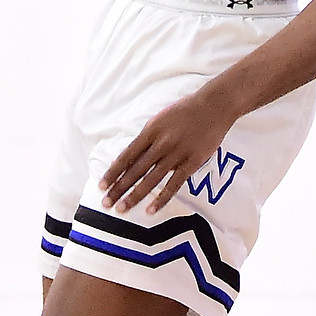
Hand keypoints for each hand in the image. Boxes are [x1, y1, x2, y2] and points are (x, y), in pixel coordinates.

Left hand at [100, 87, 238, 214]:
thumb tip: (123, 159)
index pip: (126, 156)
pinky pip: (174, 184)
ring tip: (122, 209)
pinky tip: (150, 209)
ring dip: (135, 196)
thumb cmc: (184, 111)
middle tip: (106, 203)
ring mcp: (177, 153)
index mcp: (151, 130)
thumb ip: (143, 139)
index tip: (101, 185)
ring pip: (151, 179)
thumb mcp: (159, 119)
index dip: (113, 172)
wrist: (214, 106)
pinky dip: (161, 198)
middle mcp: (161, 143)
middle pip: (136, 170)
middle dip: (119, 188)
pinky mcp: (192, 162)